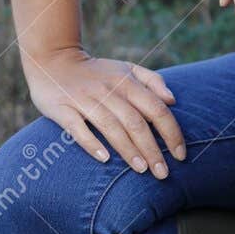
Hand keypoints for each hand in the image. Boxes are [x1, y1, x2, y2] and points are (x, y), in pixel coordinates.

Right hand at [22, 46, 185, 177]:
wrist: (54, 60)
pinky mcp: (62, 109)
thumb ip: (153, 81)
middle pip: (136, 123)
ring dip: (128, 150)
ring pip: (111, 127)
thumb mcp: (127, 69)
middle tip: (163, 173)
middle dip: (152, 150)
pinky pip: (77, 128)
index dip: (171, 133)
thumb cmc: (97, 72)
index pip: (157, 109)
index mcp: (128, 83)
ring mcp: (85, 100)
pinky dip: (91, 143)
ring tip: (142, 170)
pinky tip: (104, 159)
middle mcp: (110, 91)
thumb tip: (172, 100)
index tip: (181, 155)